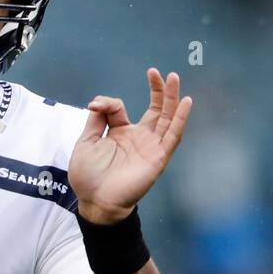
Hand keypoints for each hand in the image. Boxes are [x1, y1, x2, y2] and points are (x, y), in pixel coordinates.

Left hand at [68, 68, 192, 224]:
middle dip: (159, 90)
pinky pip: (173, 136)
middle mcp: (139, 138)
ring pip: (167, 118)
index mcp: (121, 133)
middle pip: (156, 110)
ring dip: (172, 99)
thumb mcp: (87, 142)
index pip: (120, 108)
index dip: (109, 102)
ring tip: (174, 78)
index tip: (96, 105)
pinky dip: (180, 119)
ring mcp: (150, 147)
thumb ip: (97, 120)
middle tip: (159, 72)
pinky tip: (186, 103)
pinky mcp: (158, 157)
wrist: (96, 201)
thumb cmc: (89, 176)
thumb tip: (99, 101)